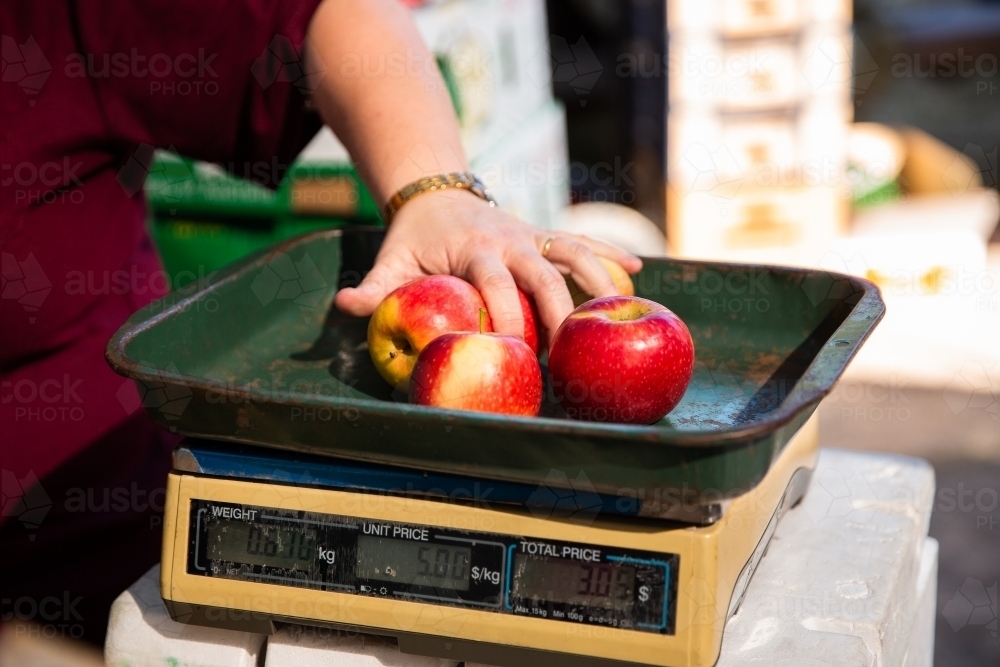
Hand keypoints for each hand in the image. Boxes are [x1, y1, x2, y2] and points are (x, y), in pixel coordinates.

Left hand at [334, 189, 642, 342]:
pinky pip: (583, 241)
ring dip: (600, 279)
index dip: (508, 315)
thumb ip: (374, 287)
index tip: (516, 351)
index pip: (496, 283)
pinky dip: (612, 252)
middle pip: (546, 272)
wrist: (436, 193)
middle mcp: (510, 238)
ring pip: (576, 251)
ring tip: (619, 314)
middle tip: (573, 351)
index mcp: (474, 248)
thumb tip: (346, 307)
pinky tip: (638, 273)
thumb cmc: (412, 239)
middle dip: (563, 310)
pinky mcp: (545, 235)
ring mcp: (532, 234)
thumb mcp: (390, 261)